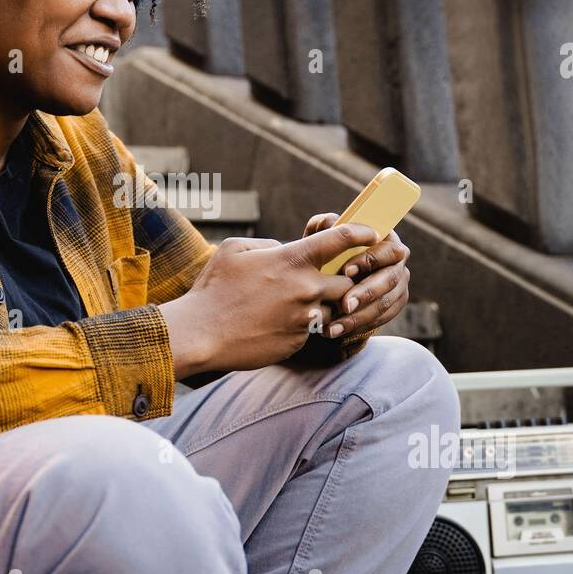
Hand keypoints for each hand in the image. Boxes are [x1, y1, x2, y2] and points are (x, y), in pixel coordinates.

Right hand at [159, 222, 381, 375]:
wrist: (201, 334)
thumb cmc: (213, 289)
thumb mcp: (234, 250)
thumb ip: (267, 246)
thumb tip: (284, 250)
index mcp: (292, 260)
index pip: (341, 239)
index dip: (361, 232)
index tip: (371, 233)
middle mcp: (306, 288)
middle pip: (348, 282)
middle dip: (344, 280)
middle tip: (329, 279)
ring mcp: (304, 317)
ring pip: (333, 309)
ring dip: (323, 306)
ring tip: (297, 305)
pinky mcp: (298, 341)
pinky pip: (312, 330)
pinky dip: (303, 325)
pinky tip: (278, 324)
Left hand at [302, 212, 410, 337]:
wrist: (332, 280)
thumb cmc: (329, 253)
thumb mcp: (322, 239)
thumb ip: (323, 227)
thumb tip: (328, 222)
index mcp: (385, 240)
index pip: (386, 249)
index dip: (370, 260)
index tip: (346, 271)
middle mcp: (397, 262)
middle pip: (389, 279)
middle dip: (366, 293)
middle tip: (343, 305)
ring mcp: (398, 285)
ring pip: (384, 304)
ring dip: (358, 316)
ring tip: (332, 326)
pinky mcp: (394, 306)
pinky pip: (380, 319)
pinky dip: (358, 326)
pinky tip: (336, 331)